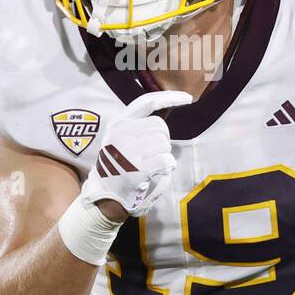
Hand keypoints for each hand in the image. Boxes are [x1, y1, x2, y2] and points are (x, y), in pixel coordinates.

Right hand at [79, 91, 192, 218]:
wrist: (107, 196)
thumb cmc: (119, 165)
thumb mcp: (119, 138)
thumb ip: (138, 124)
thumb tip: (168, 104)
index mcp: (118, 124)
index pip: (146, 103)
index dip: (169, 98)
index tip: (187, 98)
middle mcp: (120, 135)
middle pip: (160, 126)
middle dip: (164, 139)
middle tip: (154, 152)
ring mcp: (128, 152)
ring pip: (164, 143)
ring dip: (164, 154)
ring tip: (152, 164)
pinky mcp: (137, 170)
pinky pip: (166, 160)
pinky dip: (168, 166)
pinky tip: (158, 171)